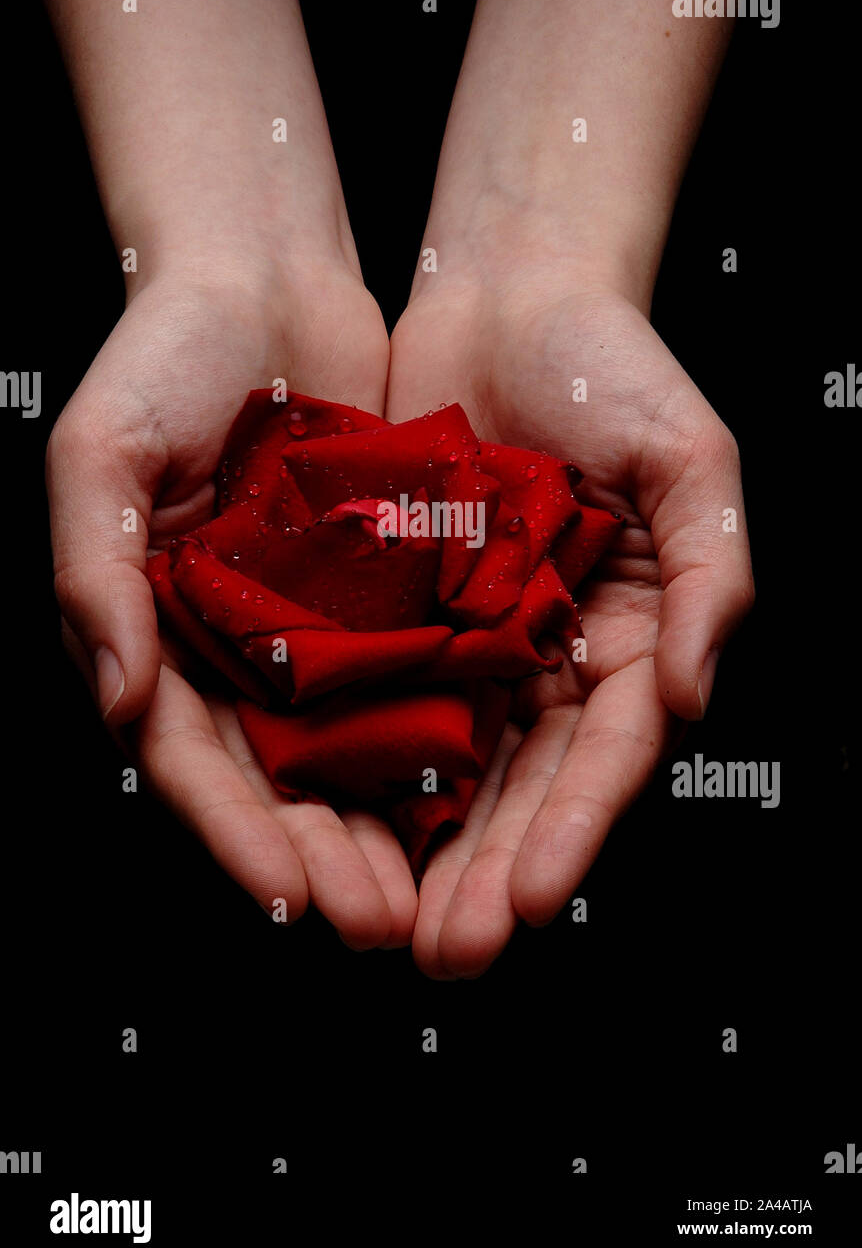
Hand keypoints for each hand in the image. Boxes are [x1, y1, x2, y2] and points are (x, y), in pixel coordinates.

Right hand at [50, 265, 419, 947]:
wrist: (263, 275)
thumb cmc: (160, 353)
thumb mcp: (100, 452)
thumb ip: (93, 575)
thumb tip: (112, 704)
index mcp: (153, 633)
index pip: (187, 758)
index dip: (232, 832)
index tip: (285, 897)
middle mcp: (233, 644)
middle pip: (276, 778)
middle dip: (324, 857)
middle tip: (381, 924)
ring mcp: (309, 622)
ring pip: (351, 746)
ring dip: (389, 824)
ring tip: (437, 891)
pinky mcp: (381, 587)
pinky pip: (411, 669)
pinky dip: (438, 732)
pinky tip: (480, 789)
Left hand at [386, 279, 754, 976]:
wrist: (507, 293)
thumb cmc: (613, 363)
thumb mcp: (691, 457)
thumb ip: (712, 577)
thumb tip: (697, 696)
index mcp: (629, 633)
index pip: (606, 754)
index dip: (574, 830)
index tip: (533, 900)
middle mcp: (549, 653)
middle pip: (521, 786)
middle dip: (486, 873)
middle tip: (448, 954)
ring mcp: (472, 637)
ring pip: (445, 766)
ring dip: (418, 852)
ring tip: (385, 928)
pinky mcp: (399, 612)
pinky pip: (377, 697)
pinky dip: (357, 766)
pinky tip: (326, 829)